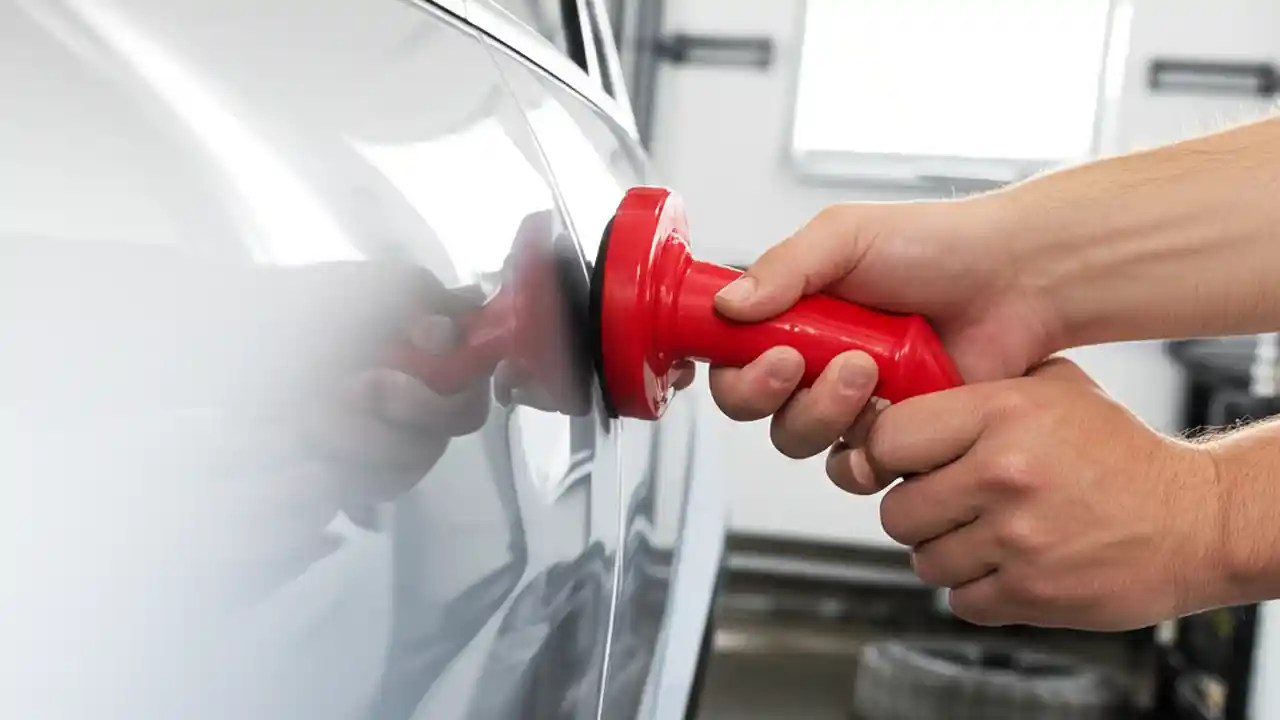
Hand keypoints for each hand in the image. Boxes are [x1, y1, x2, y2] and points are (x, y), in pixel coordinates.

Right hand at [709, 198, 1060, 478]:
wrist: (1018, 280)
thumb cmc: (939, 246)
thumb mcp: (848, 235)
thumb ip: (783, 267)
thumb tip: (729, 306)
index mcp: (793, 316)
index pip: (730, 358)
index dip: (735, 369)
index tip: (768, 352)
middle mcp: (814, 363)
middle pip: (754, 408)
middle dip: (774, 393)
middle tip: (813, 362)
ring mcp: (853, 404)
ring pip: (800, 439)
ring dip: (826, 411)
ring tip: (872, 371)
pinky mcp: (894, 438)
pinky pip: (856, 467)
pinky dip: (870, 447)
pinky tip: (899, 407)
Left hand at [852, 358, 1221, 629]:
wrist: (1193, 519)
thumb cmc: (1116, 451)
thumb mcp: (1052, 386)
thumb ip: (974, 386)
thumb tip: (891, 394)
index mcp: (1001, 413)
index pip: (888, 437)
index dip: (885, 454)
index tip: (901, 461)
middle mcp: (1004, 474)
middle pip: (895, 510)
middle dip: (916, 510)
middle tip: (950, 503)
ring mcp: (1016, 539)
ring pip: (922, 559)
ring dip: (945, 552)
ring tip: (986, 533)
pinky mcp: (1031, 593)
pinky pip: (960, 599)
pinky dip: (976, 589)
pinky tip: (1008, 563)